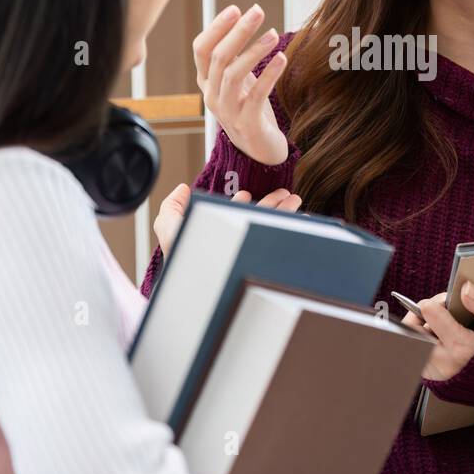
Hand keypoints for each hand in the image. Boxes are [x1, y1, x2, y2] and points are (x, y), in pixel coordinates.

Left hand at [154, 183, 301, 253]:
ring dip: (286, 211)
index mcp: (218, 235)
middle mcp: (236, 244)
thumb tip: (182, 187)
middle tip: (285, 193)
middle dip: (272, 203)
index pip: (231, 217)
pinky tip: (303, 221)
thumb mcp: (170, 228)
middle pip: (257, 219)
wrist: (205, 286)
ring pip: (272, 226)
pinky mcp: (267, 261)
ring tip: (296, 199)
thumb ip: (172, 207)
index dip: (239, 202)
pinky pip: (286, 242)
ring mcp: (251, 252)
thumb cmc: (186, 257)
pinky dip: (297, 229)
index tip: (247, 194)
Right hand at [192, 4, 288, 165]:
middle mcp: (212, 96)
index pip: (201, 49)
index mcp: (207, 82)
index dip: (216, 28)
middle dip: (238, 32)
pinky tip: (282, 58)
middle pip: (219, 57)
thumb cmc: (249, 107)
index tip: (236, 9)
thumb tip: (242, 19)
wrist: (260, 150)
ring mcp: (227, 111)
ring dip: (254, 51)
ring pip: (233, 75)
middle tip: (258, 11)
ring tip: (273, 34)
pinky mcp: (247, 124)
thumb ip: (235, 56)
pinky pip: (256, 96)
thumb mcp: (239, 79)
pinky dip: (269, 75)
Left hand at [400, 281, 473, 381]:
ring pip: (411, 339)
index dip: (438, 301)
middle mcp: (442, 360)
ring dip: (421, 328)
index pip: (429, 311)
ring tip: (440, 328)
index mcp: (460, 346)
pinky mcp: (428, 376)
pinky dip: (422, 342)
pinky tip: (438, 341)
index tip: (449, 304)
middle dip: (423, 314)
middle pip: (413, 325)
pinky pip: (414, 352)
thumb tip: (465, 287)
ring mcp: (433, 371)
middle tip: (440, 314)